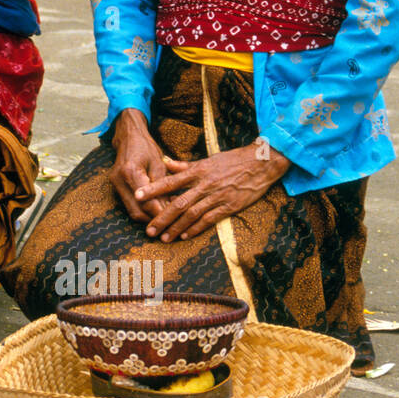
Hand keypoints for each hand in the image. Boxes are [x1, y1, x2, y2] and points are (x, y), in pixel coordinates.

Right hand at [108, 108, 169, 223]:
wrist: (128, 137)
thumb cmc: (146, 147)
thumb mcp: (159, 163)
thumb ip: (162, 185)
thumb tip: (169, 207)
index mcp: (130, 172)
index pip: (147, 202)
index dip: (161, 213)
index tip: (175, 220)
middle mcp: (119, 181)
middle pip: (136, 212)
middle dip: (153, 220)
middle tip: (170, 225)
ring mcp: (115, 185)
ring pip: (132, 211)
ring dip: (148, 217)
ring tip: (165, 218)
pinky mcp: (115, 187)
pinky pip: (129, 205)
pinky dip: (143, 210)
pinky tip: (156, 209)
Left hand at [135, 145, 290, 242]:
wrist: (261, 163)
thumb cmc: (231, 161)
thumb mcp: (207, 160)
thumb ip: (184, 165)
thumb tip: (164, 162)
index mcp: (197, 171)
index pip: (170, 181)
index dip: (153, 189)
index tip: (137, 196)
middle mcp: (204, 184)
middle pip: (179, 203)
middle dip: (162, 217)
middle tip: (149, 229)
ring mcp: (217, 196)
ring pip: (192, 214)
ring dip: (177, 227)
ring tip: (164, 237)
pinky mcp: (229, 206)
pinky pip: (209, 219)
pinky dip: (196, 228)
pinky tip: (185, 235)